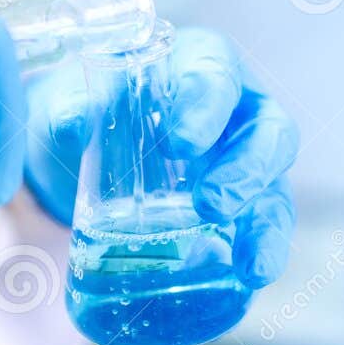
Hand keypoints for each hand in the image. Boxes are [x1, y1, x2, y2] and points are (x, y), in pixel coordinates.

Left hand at [24, 27, 297, 287]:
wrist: (83, 153)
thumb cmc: (89, 111)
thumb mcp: (67, 103)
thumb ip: (66, 110)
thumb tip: (70, 124)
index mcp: (199, 65)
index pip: (215, 75)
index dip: (205, 107)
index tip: (179, 145)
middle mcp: (237, 112)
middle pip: (268, 132)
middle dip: (247, 171)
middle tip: (210, 205)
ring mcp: (246, 163)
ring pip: (276, 186)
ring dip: (267, 225)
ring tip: (251, 264)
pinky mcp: (244, 208)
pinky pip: (264, 229)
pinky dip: (263, 252)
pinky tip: (250, 279)